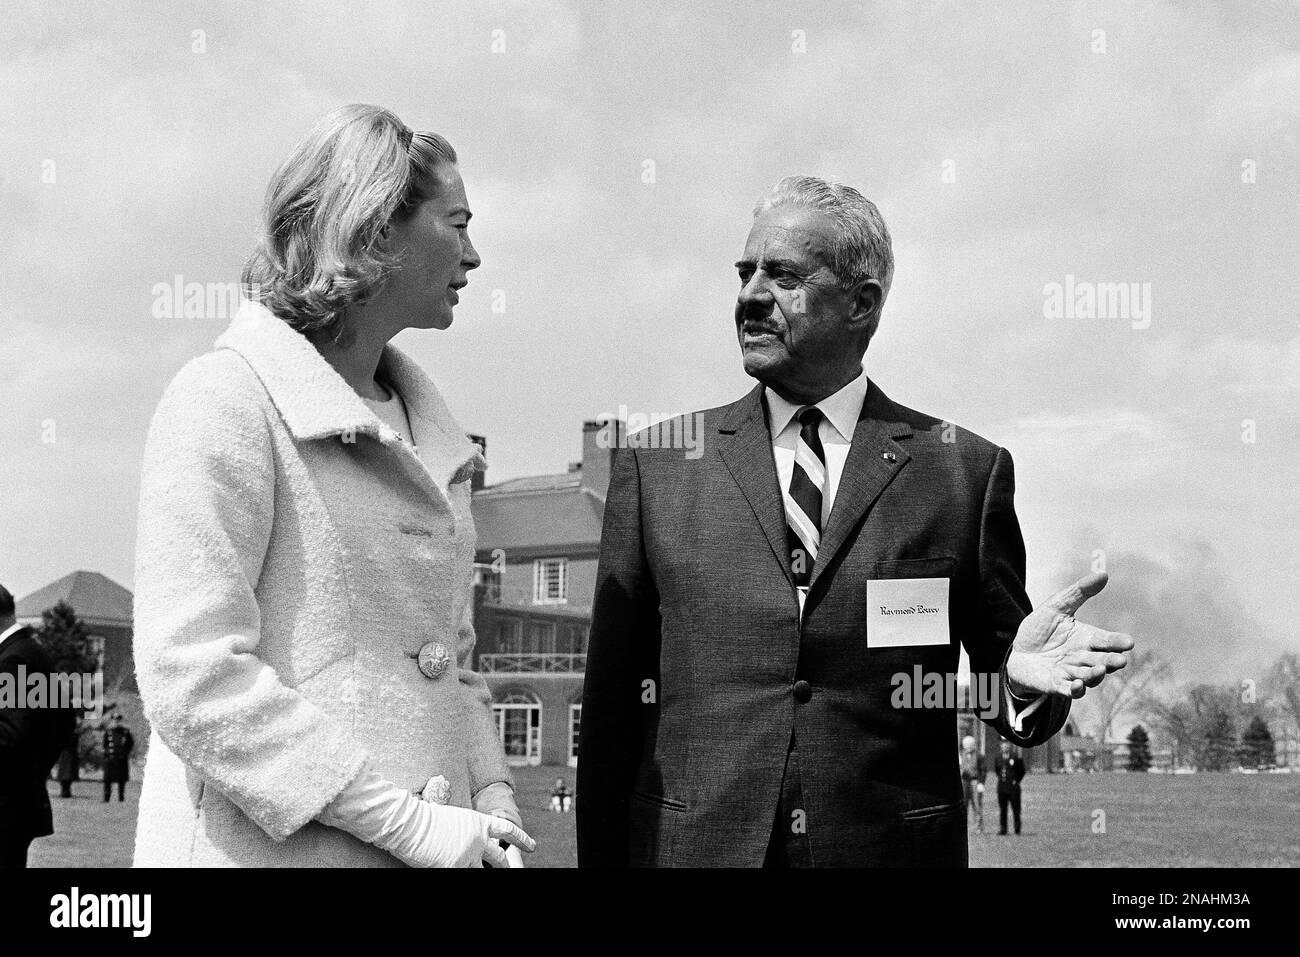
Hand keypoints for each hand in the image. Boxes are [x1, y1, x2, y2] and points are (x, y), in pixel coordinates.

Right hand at [392, 801, 534, 867]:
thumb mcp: (452, 819)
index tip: (532, 846)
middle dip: (505, 865)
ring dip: (481, 871)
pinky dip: (459, 872)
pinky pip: (462, 875)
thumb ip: (464, 831)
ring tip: (477, 869)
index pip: (506, 830)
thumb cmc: (424, 818)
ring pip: (482, 871)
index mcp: (478, 822)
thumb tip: (466, 842)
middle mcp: (477, 839)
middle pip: (499, 857)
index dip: (521, 838)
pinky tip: (451, 868)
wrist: (410, 822)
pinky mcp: (454, 867)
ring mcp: (467, 855)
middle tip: (509, 869)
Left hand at [1006, 571, 1133, 698]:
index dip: (1117, 642)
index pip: (1107, 641)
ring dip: (1096, 675)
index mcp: (1087, 639)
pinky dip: (1076, 689)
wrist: (1017, 651)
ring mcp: (1072, 673)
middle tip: (1120, 660)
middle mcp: (1084, 658)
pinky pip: (1070, 690)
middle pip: (1103, 661)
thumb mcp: (1056, 606)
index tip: (1128, 642)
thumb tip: (1103, 574)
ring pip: (1089, 676)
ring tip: (1099, 670)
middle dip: (1112, 661)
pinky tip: (1078, 685)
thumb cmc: (1040, 629)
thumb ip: (1079, 592)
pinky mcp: (1057, 685)